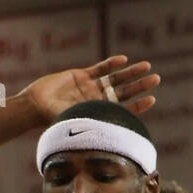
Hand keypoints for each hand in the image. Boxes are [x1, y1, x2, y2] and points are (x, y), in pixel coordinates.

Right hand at [23, 54, 159, 125]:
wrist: (35, 105)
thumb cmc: (53, 119)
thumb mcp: (76, 123)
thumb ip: (93, 123)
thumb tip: (112, 133)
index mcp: (98, 115)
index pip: (123, 110)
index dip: (138, 105)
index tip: (152, 99)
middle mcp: (97, 102)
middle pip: (124, 92)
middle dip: (140, 85)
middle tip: (156, 79)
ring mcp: (89, 88)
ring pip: (115, 79)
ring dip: (131, 73)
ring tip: (147, 66)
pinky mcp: (81, 76)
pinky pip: (100, 68)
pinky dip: (111, 64)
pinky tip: (123, 60)